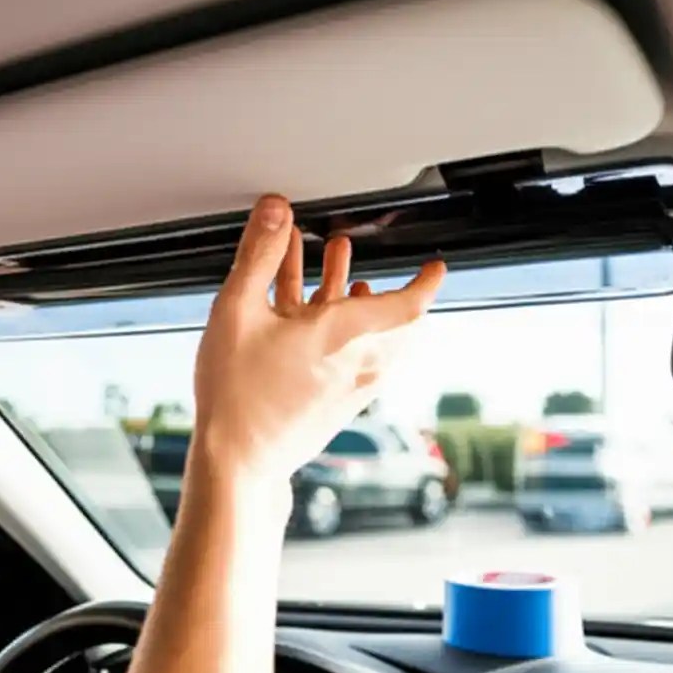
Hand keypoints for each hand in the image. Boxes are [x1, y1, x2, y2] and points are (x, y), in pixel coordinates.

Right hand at [192, 195, 445, 480]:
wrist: (237, 462)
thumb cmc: (236, 395)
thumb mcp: (236, 311)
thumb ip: (259, 255)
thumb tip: (277, 210)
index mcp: (342, 335)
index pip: (407, 305)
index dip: (426, 282)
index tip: (436, 267)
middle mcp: (355, 362)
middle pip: (387, 319)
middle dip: (371, 280)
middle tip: (349, 254)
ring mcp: (348, 387)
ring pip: (367, 336)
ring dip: (351, 300)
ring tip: (327, 273)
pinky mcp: (334, 405)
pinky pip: (352, 358)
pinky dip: (342, 331)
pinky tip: (312, 323)